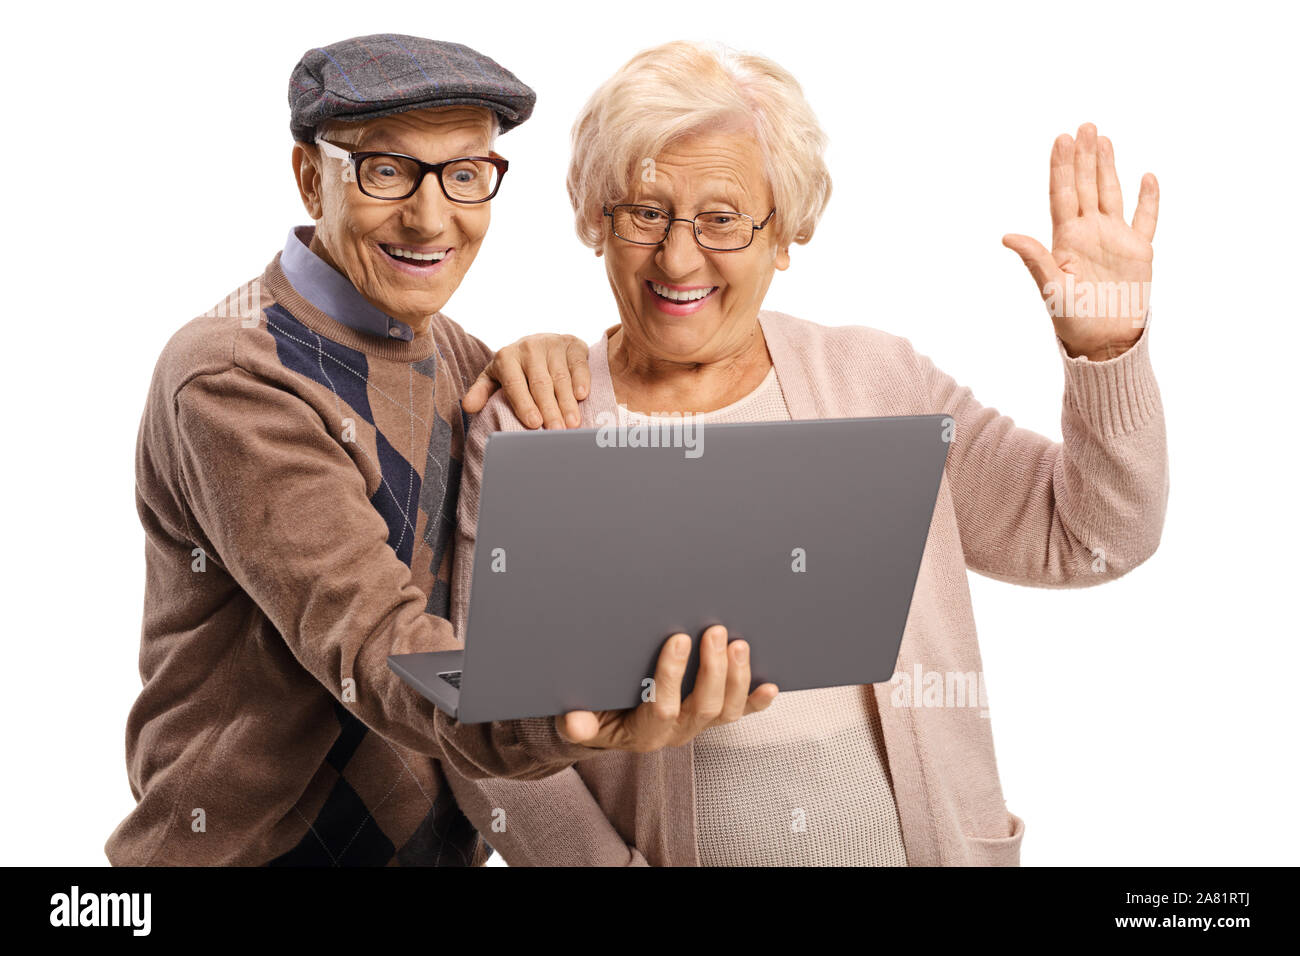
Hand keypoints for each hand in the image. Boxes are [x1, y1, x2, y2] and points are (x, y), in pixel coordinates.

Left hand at [462, 334, 590, 428]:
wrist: (539, 343)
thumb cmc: (516, 370)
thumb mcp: (495, 377)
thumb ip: (482, 391)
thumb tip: (468, 407)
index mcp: (506, 357)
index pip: (515, 384)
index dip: (524, 404)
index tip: (533, 423)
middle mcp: (528, 348)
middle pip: (540, 383)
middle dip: (549, 409)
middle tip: (556, 431)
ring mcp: (552, 344)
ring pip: (561, 376)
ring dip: (567, 402)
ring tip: (572, 424)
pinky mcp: (572, 343)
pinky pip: (578, 363)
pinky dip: (582, 379)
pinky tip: (582, 395)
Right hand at [555, 625, 778, 751]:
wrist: (608, 726)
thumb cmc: (596, 712)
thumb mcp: (581, 718)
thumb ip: (578, 721)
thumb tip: (574, 722)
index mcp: (643, 732)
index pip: (662, 706)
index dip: (673, 675)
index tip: (679, 638)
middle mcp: (676, 733)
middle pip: (703, 706)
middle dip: (713, 669)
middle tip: (716, 631)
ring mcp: (697, 725)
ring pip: (727, 711)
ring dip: (737, 678)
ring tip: (740, 644)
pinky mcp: (712, 717)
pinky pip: (740, 713)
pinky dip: (757, 701)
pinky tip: (771, 685)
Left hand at [1003, 123, 1159, 361]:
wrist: (1105, 342)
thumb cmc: (1072, 321)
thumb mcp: (1051, 290)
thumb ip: (1035, 260)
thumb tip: (1007, 236)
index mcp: (1066, 240)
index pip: (1062, 195)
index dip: (1061, 167)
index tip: (1061, 139)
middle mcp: (1089, 234)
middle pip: (1086, 186)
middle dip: (1083, 157)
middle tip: (1083, 126)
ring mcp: (1114, 240)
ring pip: (1111, 194)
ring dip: (1108, 167)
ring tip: (1103, 139)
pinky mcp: (1139, 252)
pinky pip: (1145, 220)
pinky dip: (1148, 200)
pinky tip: (1147, 177)